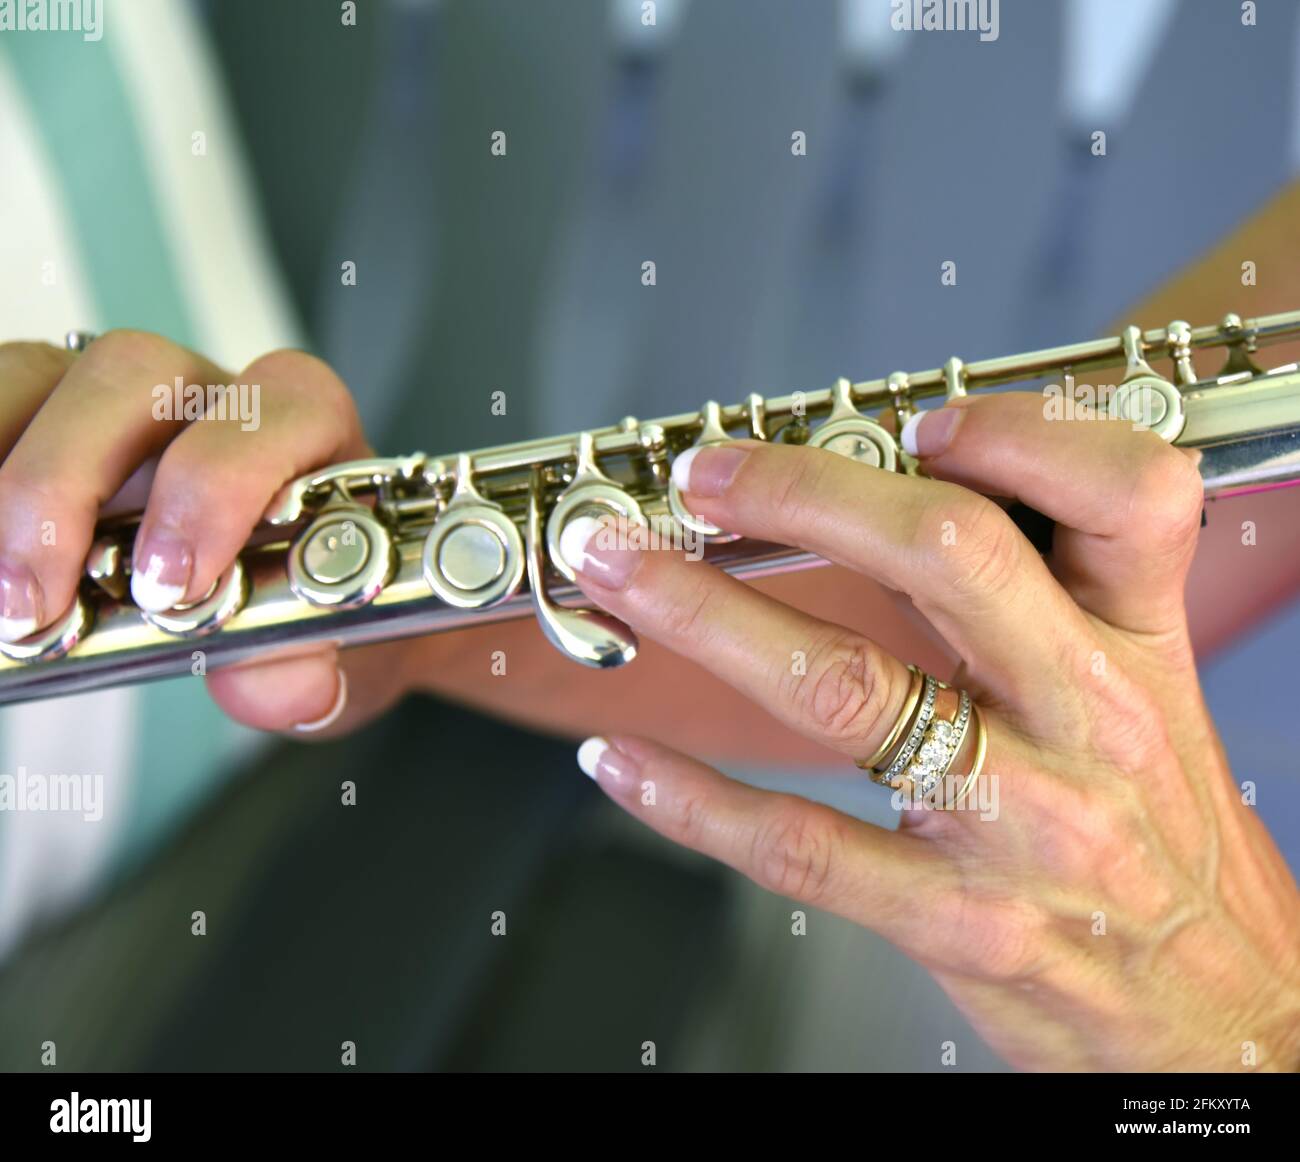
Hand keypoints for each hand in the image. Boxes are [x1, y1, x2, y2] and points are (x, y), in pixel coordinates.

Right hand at [0, 332, 408, 732]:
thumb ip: (317, 675)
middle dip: (71, 483)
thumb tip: (275, 683)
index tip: (173, 585)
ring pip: (48, 375)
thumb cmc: (315, 613)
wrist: (289, 613)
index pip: (282, 408)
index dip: (222, 482)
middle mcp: (214, 397)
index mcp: (308, 433)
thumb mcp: (339, 659)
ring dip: (7, 477)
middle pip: (137, 373)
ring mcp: (125, 400)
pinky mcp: (51, 417)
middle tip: (40, 602)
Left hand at [559, 392, 1299, 1070]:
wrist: (1231, 1021)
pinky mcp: (962, 921)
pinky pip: (805, 848)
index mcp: (1138, 647)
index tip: (914, 423)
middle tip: (705, 475)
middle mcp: (1085, 717)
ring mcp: (1020, 821)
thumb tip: (918, 507)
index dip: (1017, 434)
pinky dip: (696, 802)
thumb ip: (1057, 603)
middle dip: (803, 492)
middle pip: (948, 557)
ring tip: (621, 569)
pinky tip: (626, 763)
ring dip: (708, 614)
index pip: (1122, 495)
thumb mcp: (1153, 700)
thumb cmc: (1172, 846)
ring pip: (847, 687)